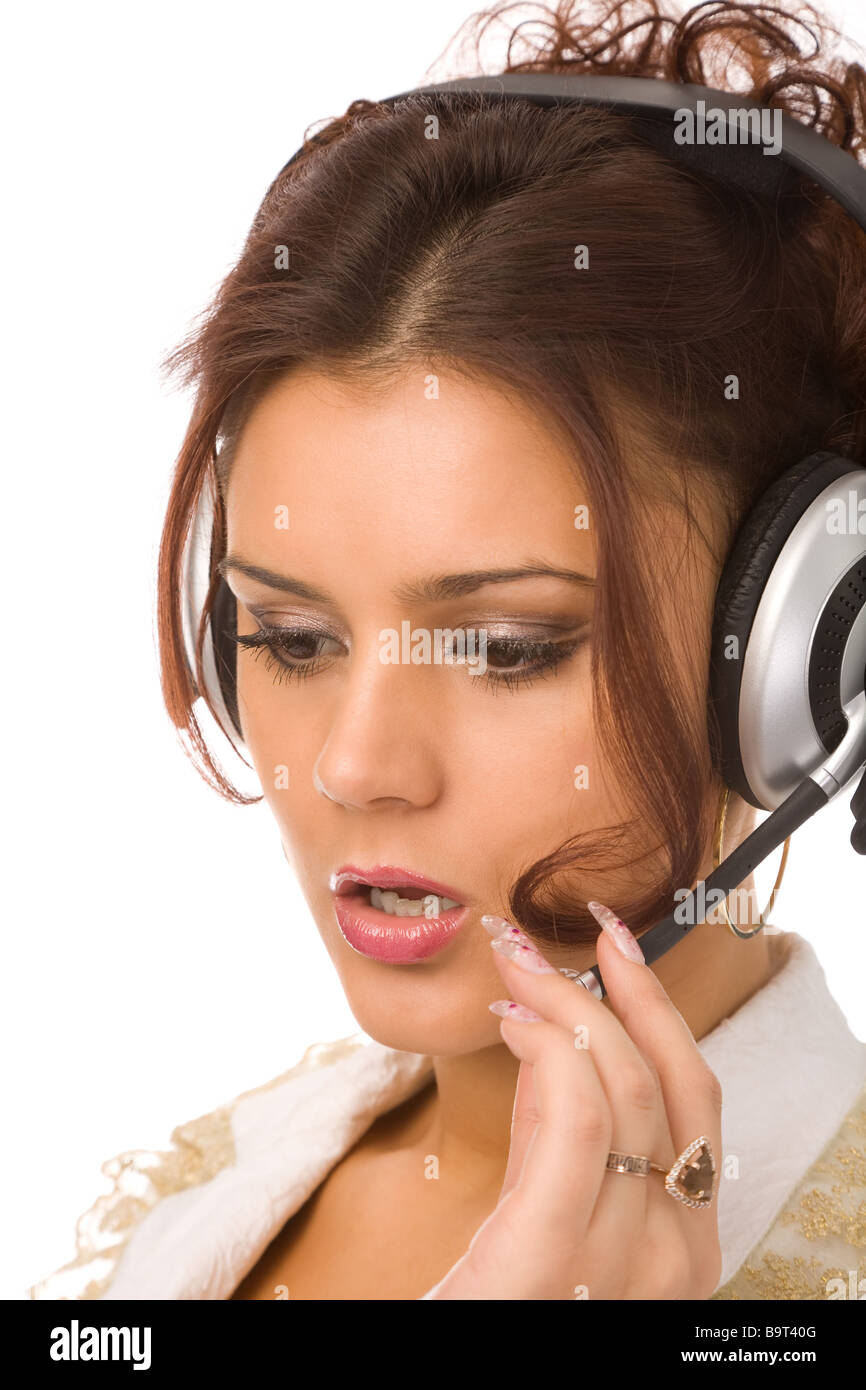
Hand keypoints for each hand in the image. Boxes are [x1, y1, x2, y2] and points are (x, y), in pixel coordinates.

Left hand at [423, 903, 722, 1299]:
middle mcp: (672, 1258)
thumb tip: (554, 1037)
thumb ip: (561, 1136)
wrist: (446, 1379)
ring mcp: (622, 1268)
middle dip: (615, 987)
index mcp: (681, 1244)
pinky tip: (511, 1021)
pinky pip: (576, 1122)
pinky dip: (550, 1047)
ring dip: (566, 1002)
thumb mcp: (545, 1211)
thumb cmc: (496, 1302)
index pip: (695, 1096)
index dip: (659, 1008)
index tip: (614, 945)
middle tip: (547, 936)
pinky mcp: (546, 1262)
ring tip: (511, 964)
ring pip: (623, 1088)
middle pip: (667, 1082)